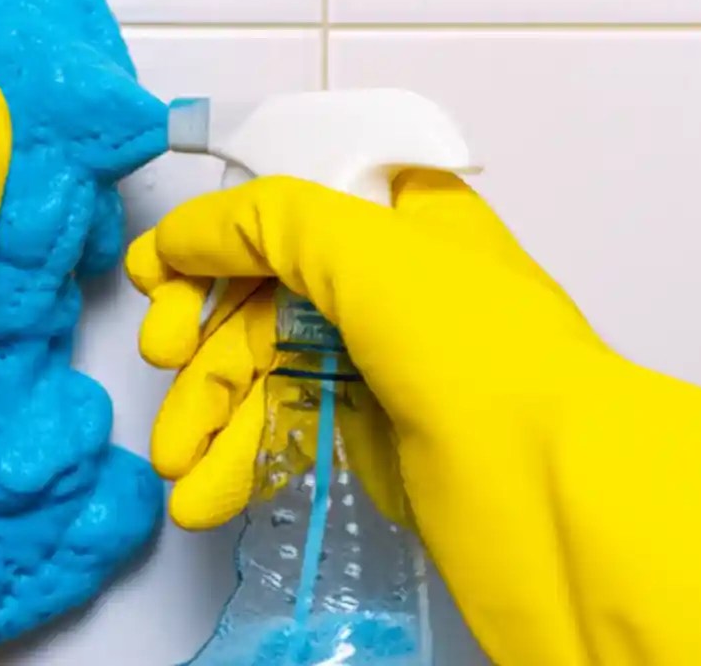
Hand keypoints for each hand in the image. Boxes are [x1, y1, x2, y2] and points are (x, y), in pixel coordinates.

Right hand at [127, 170, 607, 661]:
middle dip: (200, 337)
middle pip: (263, 294)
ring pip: (269, 370)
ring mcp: (384, 361)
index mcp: (404, 218)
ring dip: (210, 414)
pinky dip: (241, 457)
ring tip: (175, 461)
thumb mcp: (365, 246)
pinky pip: (289, 427)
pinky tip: (206, 491)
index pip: (286, 209)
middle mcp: (393, 283)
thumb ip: (264, 221)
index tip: (153, 274)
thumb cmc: (476, 351)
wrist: (547, 489)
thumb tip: (182, 236)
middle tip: (160, 364)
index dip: (213, 238)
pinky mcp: (376, 432)